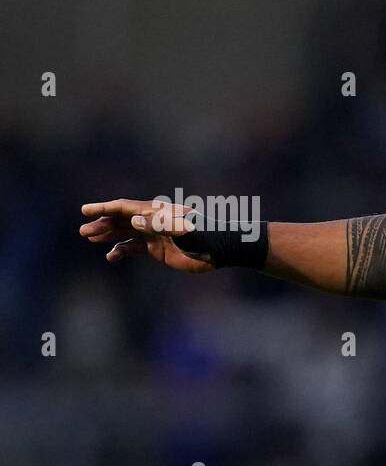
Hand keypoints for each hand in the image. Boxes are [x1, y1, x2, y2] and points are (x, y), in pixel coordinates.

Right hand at [80, 198, 212, 272]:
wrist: (221, 250)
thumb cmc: (205, 236)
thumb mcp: (183, 230)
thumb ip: (159, 224)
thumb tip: (134, 222)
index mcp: (156, 212)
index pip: (125, 208)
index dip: (104, 208)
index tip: (85, 211)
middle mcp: (152, 221)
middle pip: (121, 220)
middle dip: (102, 224)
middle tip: (83, 231)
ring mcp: (154, 235)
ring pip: (125, 233)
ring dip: (107, 235)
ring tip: (90, 238)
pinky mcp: (158, 249)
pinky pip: (134, 248)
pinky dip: (122, 250)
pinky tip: (111, 256)